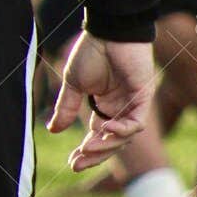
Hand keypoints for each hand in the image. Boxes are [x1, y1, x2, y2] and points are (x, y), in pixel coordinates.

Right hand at [46, 34, 154, 170]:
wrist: (107, 32)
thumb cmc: (91, 53)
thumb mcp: (73, 84)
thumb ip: (66, 107)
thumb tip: (53, 130)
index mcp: (103, 107)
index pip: (97, 137)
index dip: (86, 152)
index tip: (71, 163)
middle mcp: (119, 109)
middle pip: (111, 142)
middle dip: (95, 155)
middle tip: (77, 164)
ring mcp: (132, 105)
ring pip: (124, 137)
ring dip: (106, 146)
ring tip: (88, 149)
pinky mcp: (143, 97)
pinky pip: (136, 122)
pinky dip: (122, 130)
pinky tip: (106, 130)